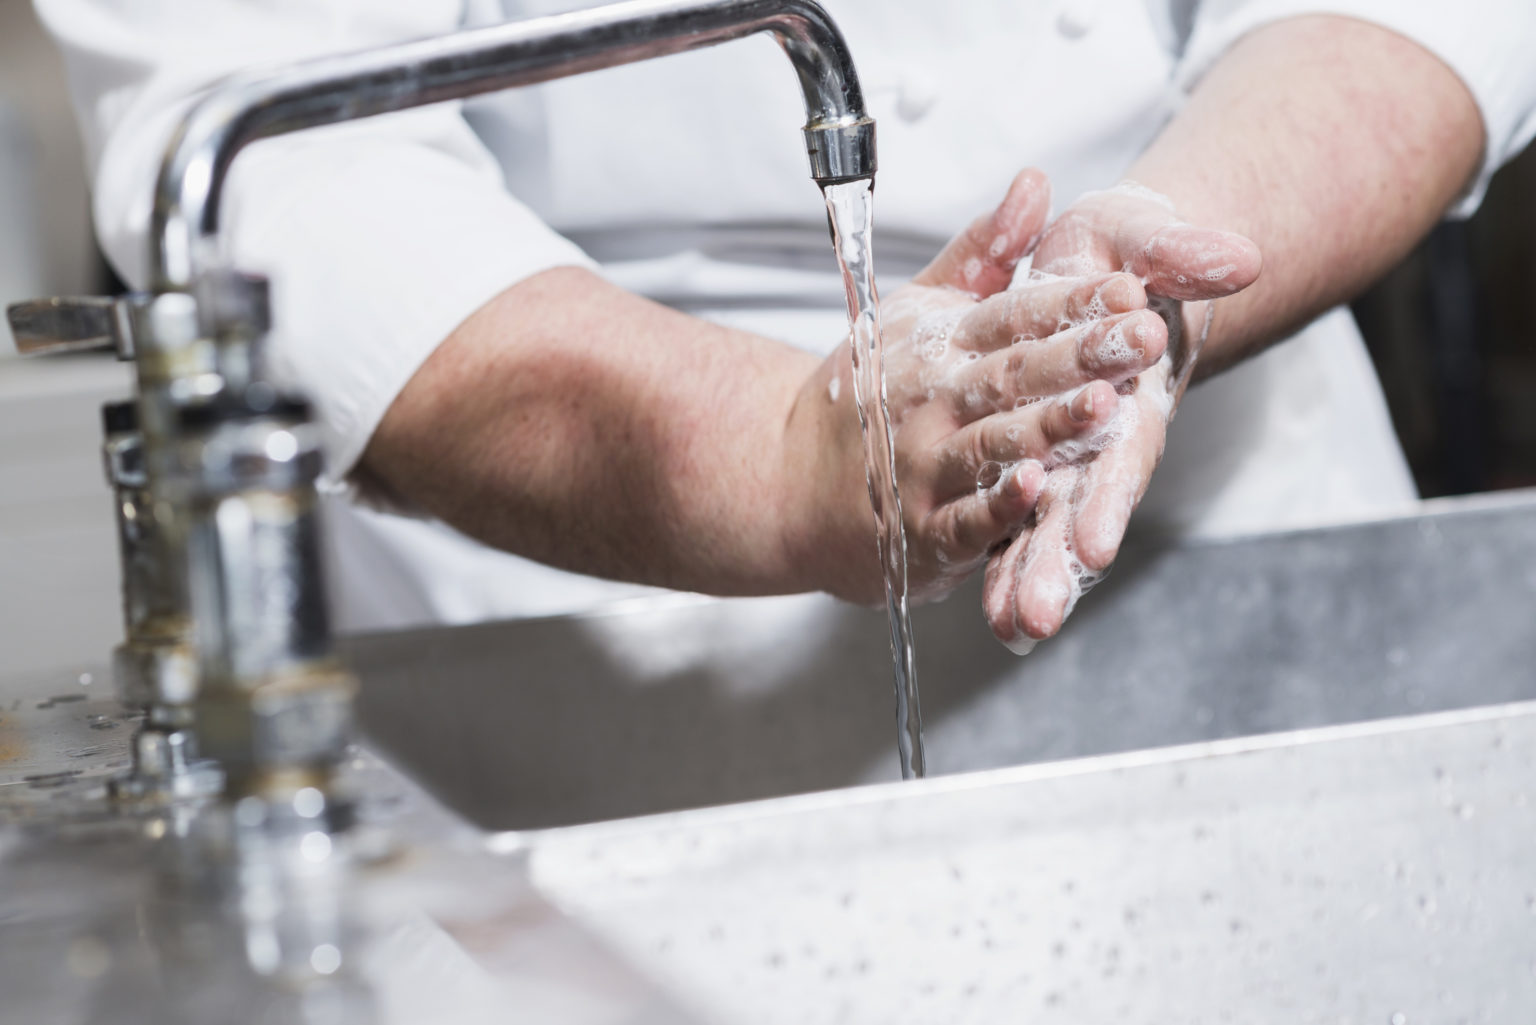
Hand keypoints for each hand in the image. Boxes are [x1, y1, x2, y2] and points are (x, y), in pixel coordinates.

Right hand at [795, 171, 1169, 604]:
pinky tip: (1032, 487)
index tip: (1129, 286)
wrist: (786, 483)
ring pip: (991, 442)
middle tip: (1143, 337)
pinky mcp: (922, 532)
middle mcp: (929, 401)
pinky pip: (962, 519)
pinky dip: (996, 506)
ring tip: (1102, 404)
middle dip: (1080, 355)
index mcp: (937, 342)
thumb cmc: (867, 395)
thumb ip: (982, 253)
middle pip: (1012, 374)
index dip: (1070, 301)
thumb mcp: (915, 311)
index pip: (1011, 314)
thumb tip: (1036, 182)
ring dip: (1048, 425)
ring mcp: (923, 467)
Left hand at [981, 183, 1262, 649]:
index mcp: (1131, 391)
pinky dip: (1005, 557)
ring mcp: (1067, 453)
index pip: (1122, 450)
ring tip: (1013, 627)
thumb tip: (1240, 259)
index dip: (1107, 495)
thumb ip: (1188, 255)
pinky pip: (1016, 511)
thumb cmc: (1128, 254)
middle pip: (1080, 506)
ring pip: (1046, 522)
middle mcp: (1102, 436)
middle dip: (1058, 561)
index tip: (1091, 543)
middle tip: (1037, 616)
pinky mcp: (1034, 454)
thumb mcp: (1151, 239)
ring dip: (1029, 574)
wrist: (1111, 270)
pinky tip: (992, 609)